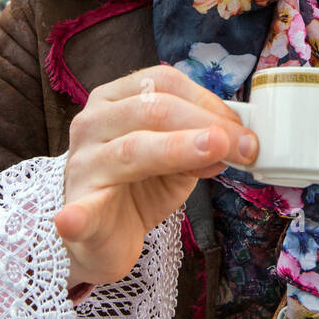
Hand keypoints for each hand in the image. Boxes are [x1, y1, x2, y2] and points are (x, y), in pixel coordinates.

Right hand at [55, 65, 257, 287]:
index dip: (207, 100)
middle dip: (206, 124)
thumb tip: (237, 142)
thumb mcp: (177, 161)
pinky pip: (77, 212)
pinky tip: (72, 220)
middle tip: (246, 146)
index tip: (242, 127)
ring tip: (215, 150)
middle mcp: (93, 123)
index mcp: (116, 100)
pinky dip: (76, 217)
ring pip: (132, 149)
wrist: (102, 235)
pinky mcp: (75, 210)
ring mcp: (82, 165)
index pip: (162, 82)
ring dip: (179, 148)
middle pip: (152, 109)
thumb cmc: (139, 187)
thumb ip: (201, 146)